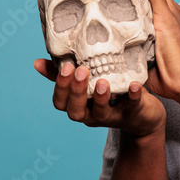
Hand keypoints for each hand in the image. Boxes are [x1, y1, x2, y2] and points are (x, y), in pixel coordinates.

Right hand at [33, 59, 165, 138]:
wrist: (143, 116)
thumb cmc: (110, 95)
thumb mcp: (86, 84)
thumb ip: (63, 75)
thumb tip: (37, 63)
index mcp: (78, 106)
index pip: (60, 103)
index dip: (60, 87)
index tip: (66, 67)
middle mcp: (91, 115)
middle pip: (75, 111)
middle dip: (76, 91)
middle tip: (81, 71)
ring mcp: (112, 116)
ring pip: (101, 113)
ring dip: (100, 98)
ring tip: (103, 82)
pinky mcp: (133, 113)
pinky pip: (132, 106)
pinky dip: (132, 96)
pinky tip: (134, 85)